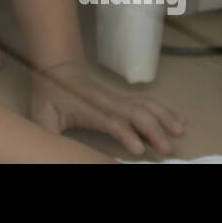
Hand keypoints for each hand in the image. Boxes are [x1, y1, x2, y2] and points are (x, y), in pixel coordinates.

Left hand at [29, 59, 186, 155]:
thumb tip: (50, 151)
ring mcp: (116, 99)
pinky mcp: (122, 99)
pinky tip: (179, 119)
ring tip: (180, 131)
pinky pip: (147, 103)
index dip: (126, 133)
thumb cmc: (48, 96)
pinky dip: (164, 110)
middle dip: (153, 130)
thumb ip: (47, 135)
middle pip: (135, 113)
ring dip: (164, 117)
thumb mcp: (41, 117)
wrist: (55, 70)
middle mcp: (107, 102)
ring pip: (145, 105)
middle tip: (167, 150)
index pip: (111, 121)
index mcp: (88, 108)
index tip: (139, 149)